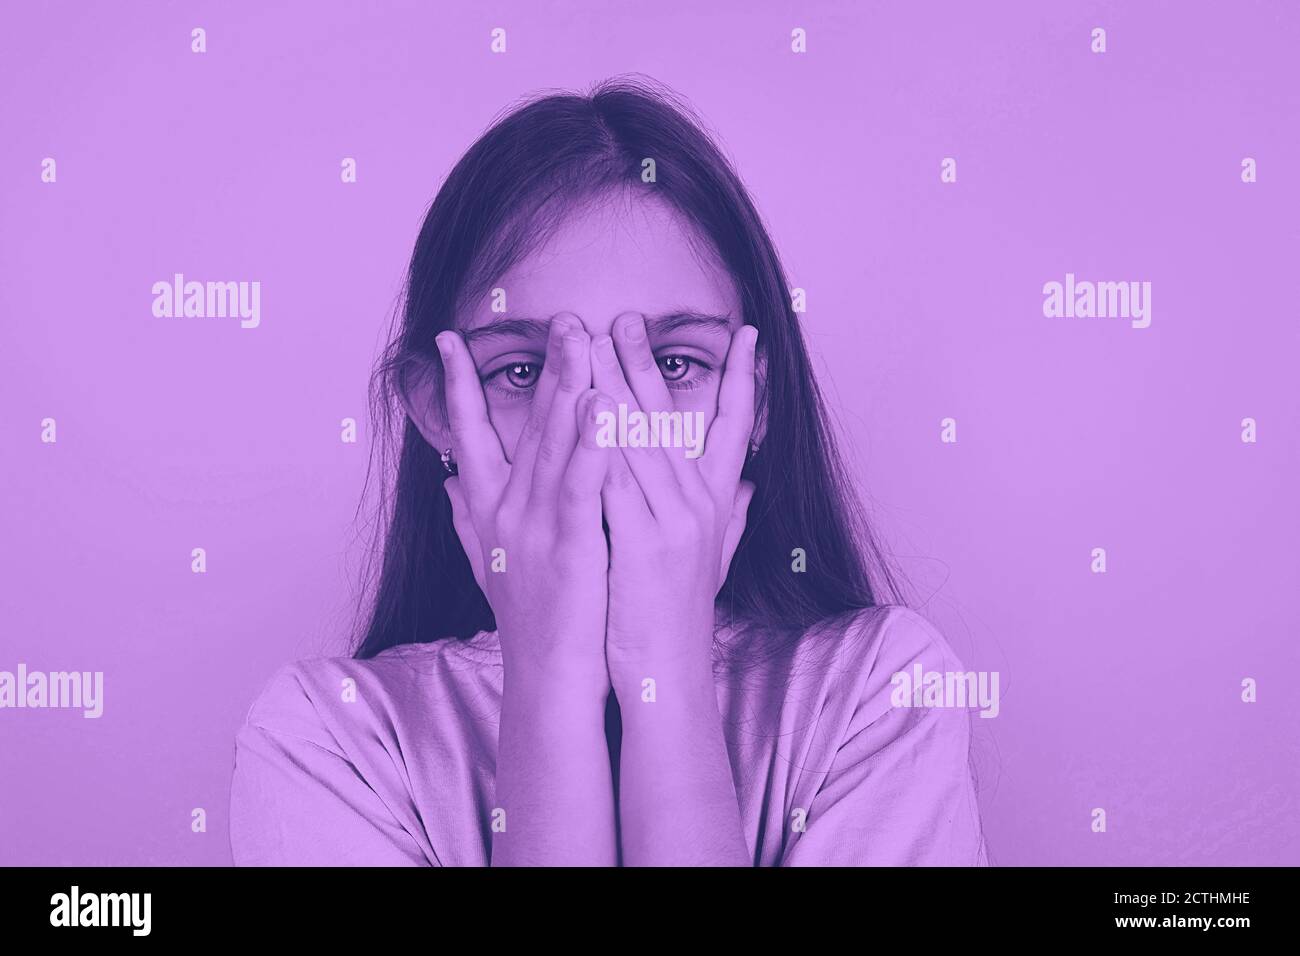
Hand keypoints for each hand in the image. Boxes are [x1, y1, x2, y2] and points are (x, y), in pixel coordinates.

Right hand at [436, 316, 610, 696]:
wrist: (548, 673)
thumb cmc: (527, 617)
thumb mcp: (489, 561)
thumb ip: (467, 517)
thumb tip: (449, 480)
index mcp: (487, 508)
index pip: (467, 434)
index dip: (457, 386)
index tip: (446, 339)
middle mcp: (505, 507)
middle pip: (523, 423)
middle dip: (542, 365)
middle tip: (560, 315)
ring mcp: (534, 523)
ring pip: (553, 441)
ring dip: (566, 384)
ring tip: (580, 336)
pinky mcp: (569, 541)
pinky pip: (581, 481)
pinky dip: (589, 442)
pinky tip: (600, 405)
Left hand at [588, 314, 758, 687]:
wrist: (668, 674)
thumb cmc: (678, 614)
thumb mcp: (713, 558)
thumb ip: (731, 515)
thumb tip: (748, 481)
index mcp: (717, 503)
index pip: (736, 427)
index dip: (745, 378)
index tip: (747, 332)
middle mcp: (701, 505)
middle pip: (673, 420)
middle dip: (649, 363)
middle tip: (627, 316)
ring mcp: (675, 522)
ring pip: (642, 440)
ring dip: (617, 386)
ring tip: (596, 341)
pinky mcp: (644, 544)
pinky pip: (618, 480)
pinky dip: (604, 440)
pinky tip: (587, 405)